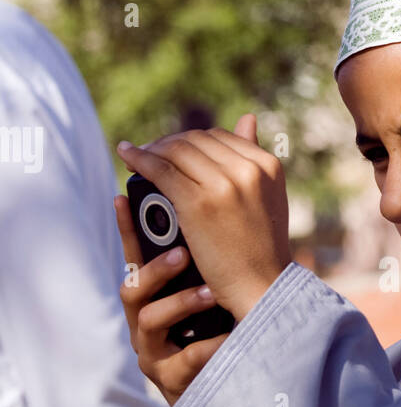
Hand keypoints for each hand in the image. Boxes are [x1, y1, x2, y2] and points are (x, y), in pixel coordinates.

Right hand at [114, 194, 230, 406]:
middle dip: (156, 269)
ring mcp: (152, 350)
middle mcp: (144, 320)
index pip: (135, 257)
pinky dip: (206, 348)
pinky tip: (226, 338)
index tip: (122, 197)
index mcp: (152, 297)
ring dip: (180, 303)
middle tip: (183, 252)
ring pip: (150, 321)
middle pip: (133, 288)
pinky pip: (183, 361)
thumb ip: (205, 265)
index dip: (126, 229)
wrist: (225, 390)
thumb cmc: (217, 334)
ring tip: (211, 294)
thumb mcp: (210, 295)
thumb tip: (217, 212)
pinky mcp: (168, 378)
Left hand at [116, 113, 292, 322]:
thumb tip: (247, 117)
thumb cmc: (262, 251)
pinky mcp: (197, 202)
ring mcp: (223, 184)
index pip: (221, 138)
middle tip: (149, 151)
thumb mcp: (268, 198)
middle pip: (197, 141)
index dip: (191, 140)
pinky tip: (127, 157)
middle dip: (169, 143)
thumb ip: (253, 160)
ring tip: (135, 155)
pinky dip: (139, 160)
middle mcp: (247, 169)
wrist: (262, 288)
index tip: (172, 148)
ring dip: (151, 149)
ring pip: (177, 151)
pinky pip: (160, 170)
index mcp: (266, 165)